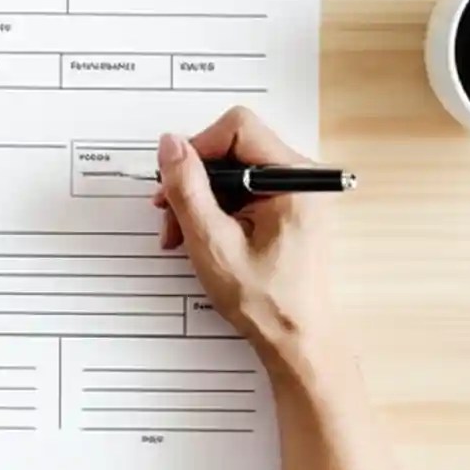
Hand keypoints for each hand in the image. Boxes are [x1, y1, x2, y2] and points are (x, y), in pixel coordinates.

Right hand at [154, 106, 335, 370]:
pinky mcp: (285, 209)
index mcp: (294, 180)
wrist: (297, 341)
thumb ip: (188, 189)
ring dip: (199, 199)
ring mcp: (294, 194)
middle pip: (232, 148)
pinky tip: (199, 237)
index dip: (198, 148)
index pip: (238, 128)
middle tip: (169, 215)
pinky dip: (215, 210)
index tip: (174, 179)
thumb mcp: (212, 243)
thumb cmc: (266, 303)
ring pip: (232, 171)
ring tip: (180, 236)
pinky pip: (241, 191)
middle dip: (194, 180)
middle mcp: (300, 179)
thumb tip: (171, 145)